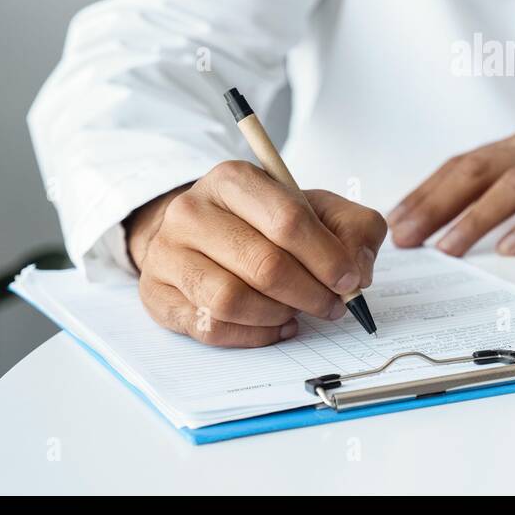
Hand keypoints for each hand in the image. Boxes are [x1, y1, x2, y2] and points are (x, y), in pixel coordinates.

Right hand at [125, 160, 387, 346]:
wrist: (200, 233)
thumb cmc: (264, 222)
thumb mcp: (316, 208)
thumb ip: (354, 229)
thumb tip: (358, 272)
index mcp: (234, 179)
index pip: (288, 220)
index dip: (327, 257)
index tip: (349, 279)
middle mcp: (192, 211)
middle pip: (263, 264)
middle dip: (310, 293)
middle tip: (332, 305)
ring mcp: (167, 253)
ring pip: (231, 300)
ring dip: (279, 315)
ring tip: (298, 312)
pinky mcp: (156, 294)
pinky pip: (210, 327)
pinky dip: (253, 335)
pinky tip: (274, 325)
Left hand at [388, 83, 514, 256]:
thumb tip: (487, 203)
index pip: (465, 164)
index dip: (427, 189)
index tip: (397, 216)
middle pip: (475, 172)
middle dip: (433, 204)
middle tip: (401, 235)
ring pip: (510, 187)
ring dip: (473, 218)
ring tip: (445, 247)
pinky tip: (513, 247)